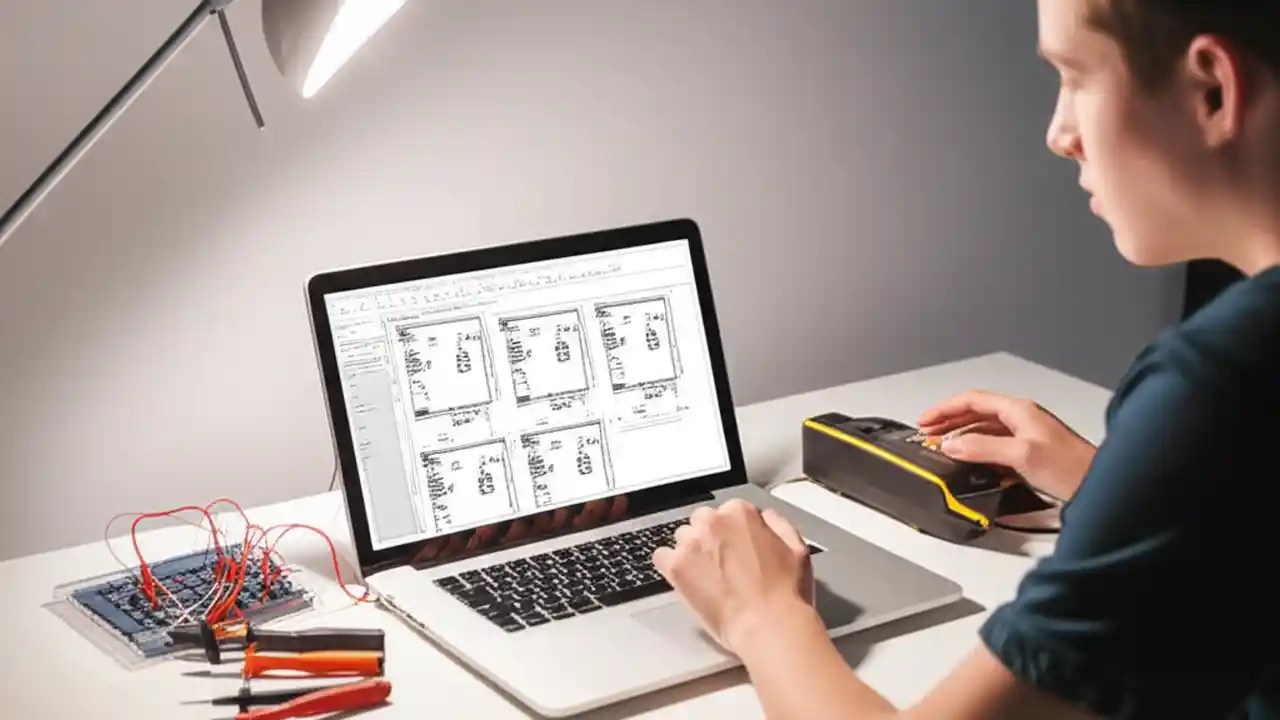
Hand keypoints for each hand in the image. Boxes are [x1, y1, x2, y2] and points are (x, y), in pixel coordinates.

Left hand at [652, 499, 815, 654]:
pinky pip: (661, 556)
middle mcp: (712, 522)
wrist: (767, 626)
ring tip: (708, 574)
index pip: (730, 510)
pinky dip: (670, 564)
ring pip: (683, 537)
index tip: (740, 546)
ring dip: (692, 550)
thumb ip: (778, 524)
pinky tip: (686, 578)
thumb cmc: (785, 592)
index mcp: (740, 513)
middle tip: (725, 562)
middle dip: (712, 536)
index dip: (737, 531)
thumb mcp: (797, 549)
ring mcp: (690, 544)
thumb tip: (764, 516)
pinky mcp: (675, 567)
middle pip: (703, 520)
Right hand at [917, 389, 1096, 499]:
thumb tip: (952, 445)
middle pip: (976, 413)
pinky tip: (971, 463)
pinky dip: (977, 452)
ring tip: (943, 449)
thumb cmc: (1073, 468)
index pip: (972, 399)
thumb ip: (982, 448)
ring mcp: (1027, 436)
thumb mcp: (1020, 455)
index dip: (944, 409)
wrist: (1103, 487)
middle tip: (928, 435)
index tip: (925, 422)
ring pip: (984, 430)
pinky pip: (995, 447)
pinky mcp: (1031, 455)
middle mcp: (1022, 419)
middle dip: (949, 422)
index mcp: (1019, 410)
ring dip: (961, 438)